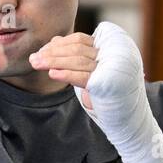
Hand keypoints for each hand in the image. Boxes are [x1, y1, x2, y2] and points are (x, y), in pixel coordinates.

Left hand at [35, 21, 162, 162]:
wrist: (129, 122)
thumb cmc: (108, 98)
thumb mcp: (89, 73)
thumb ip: (74, 57)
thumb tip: (54, 41)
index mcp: (109, 50)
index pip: (80, 40)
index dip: (59, 45)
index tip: (41, 52)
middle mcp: (113, 56)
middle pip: (78, 49)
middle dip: (53, 53)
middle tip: (33, 59)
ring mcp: (112, 68)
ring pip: (79, 60)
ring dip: (55, 61)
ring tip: (37, 65)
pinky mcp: (109, 85)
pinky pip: (85, 76)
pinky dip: (67, 74)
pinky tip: (52, 74)